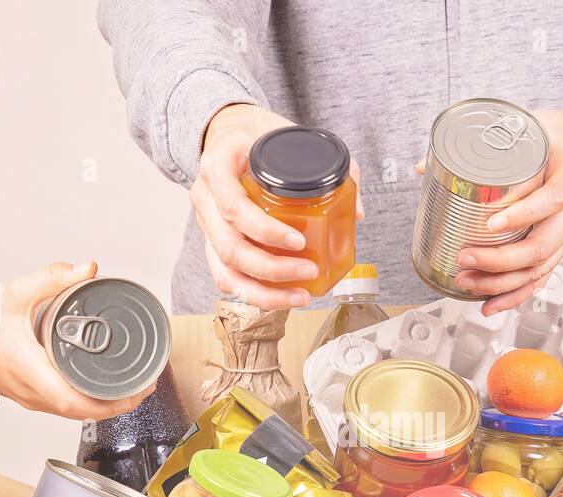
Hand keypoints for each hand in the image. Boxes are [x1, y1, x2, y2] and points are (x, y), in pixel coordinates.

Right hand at [0, 261, 155, 420]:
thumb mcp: (14, 293)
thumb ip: (51, 277)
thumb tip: (88, 268)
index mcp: (30, 370)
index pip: (73, 401)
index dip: (110, 403)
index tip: (137, 389)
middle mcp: (34, 392)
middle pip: (84, 412)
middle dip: (121, 404)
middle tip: (148, 383)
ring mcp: (34, 400)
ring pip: (78, 413)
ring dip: (109, 405)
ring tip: (136, 386)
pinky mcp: (35, 398)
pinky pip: (69, 408)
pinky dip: (92, 403)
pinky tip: (109, 389)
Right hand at [194, 103, 363, 309]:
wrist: (226, 132)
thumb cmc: (255, 134)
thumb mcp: (288, 133)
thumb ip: (329, 165)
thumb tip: (357, 212)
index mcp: (217, 167)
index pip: (235, 208)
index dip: (266, 231)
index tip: (299, 241)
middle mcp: (205, 199)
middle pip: (230, 248)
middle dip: (272, 269)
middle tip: (309, 271)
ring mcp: (206, 224)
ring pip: (225, 272)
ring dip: (263, 292)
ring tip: (300, 296)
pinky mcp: (212, 243)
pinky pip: (225, 278)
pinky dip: (253, 294)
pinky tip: (280, 298)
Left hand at [452, 108, 562, 315]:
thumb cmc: (553, 137)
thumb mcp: (527, 130)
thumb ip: (481, 146)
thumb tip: (424, 168)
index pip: (553, 199)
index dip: (523, 215)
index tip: (491, 225)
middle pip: (543, 245)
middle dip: (501, 260)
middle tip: (465, 258)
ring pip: (540, 267)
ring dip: (501, 282)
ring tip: (467, 281)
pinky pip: (541, 278)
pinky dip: (514, 295)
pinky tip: (489, 305)